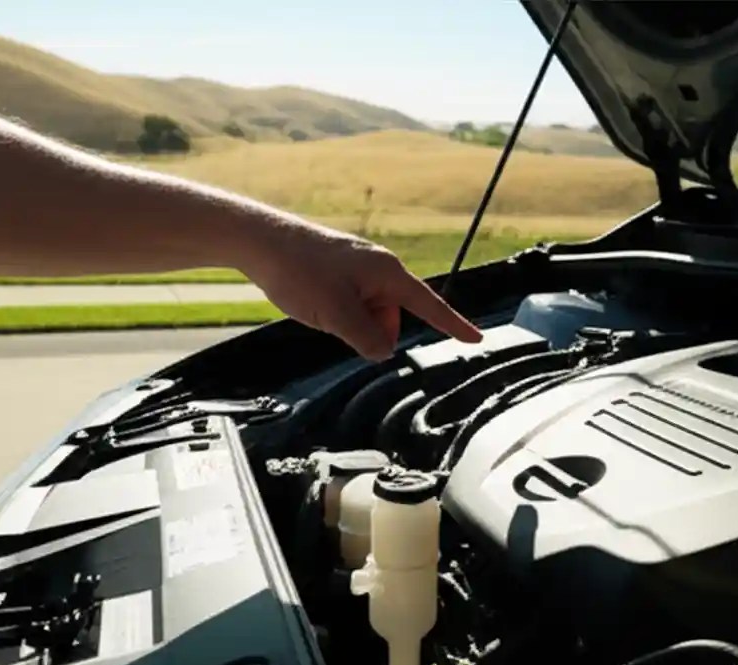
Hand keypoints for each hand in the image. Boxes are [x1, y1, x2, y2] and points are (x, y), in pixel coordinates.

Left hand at [239, 221, 481, 360]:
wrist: (260, 240)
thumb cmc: (300, 271)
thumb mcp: (336, 314)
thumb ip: (366, 338)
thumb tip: (384, 350)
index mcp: (388, 273)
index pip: (429, 305)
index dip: (453, 325)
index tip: (476, 339)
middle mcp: (379, 267)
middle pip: (391, 317)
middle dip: (369, 330)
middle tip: (335, 321)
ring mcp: (358, 268)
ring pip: (368, 313)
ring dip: (349, 322)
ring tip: (318, 306)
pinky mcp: (339, 271)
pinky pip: (351, 303)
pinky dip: (337, 312)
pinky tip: (312, 301)